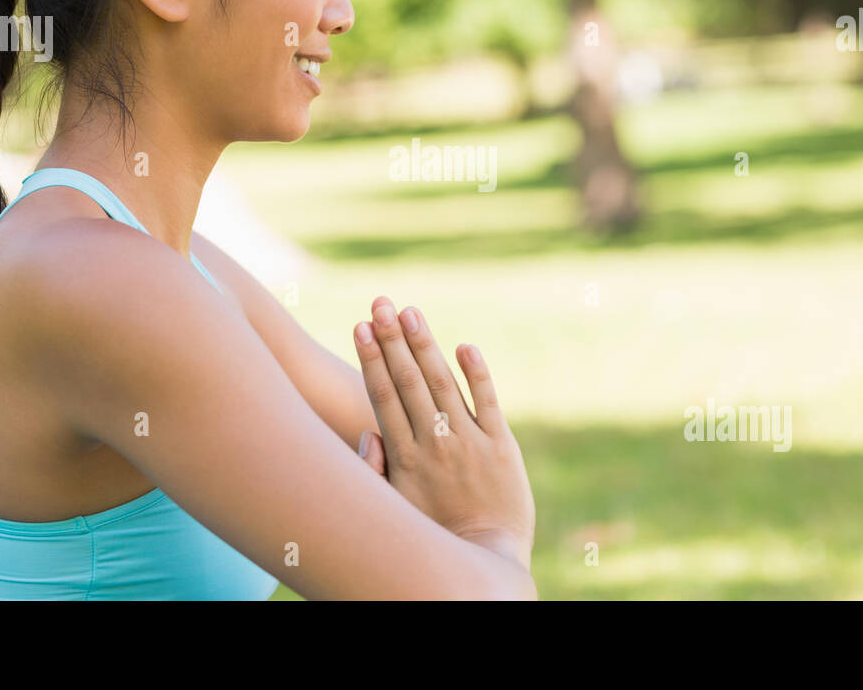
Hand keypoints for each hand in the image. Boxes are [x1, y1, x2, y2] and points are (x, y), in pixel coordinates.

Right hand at [353, 296, 534, 568]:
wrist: (485, 559)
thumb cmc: (434, 535)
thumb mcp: (394, 507)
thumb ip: (375, 471)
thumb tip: (368, 433)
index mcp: (405, 457)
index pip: (384, 396)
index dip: (372, 359)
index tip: (361, 326)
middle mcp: (434, 444)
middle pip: (409, 382)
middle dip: (392, 340)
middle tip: (380, 303)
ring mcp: (468, 442)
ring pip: (443, 385)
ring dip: (425, 347)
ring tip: (410, 313)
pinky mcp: (501, 446)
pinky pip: (488, 403)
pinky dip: (477, 374)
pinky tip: (465, 346)